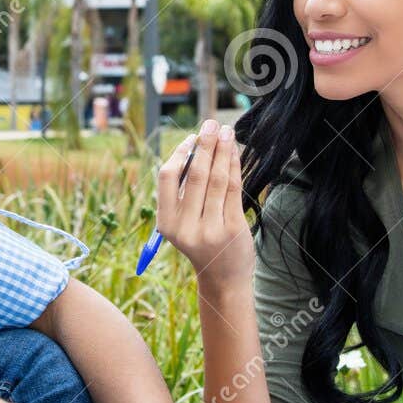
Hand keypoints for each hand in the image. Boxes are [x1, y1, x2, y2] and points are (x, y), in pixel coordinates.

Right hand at [158, 120, 253, 289]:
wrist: (224, 278)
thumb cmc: (203, 244)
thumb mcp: (184, 224)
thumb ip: (184, 194)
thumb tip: (196, 148)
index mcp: (167, 224)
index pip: (167, 178)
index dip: (180, 154)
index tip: (191, 138)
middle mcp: (185, 227)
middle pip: (195, 174)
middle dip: (204, 144)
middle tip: (211, 123)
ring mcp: (210, 229)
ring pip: (216, 179)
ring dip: (222, 150)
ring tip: (226, 131)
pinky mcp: (233, 228)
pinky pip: (233, 189)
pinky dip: (235, 166)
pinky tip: (235, 151)